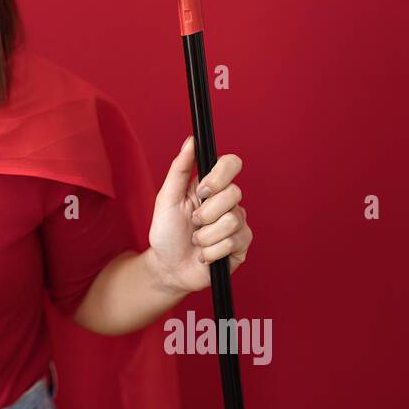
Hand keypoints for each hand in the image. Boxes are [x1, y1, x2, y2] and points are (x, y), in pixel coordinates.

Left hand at [146, 136, 252, 294]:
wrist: (167, 268)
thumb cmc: (166, 232)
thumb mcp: (167, 198)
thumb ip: (180, 169)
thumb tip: (191, 141)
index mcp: (211, 187)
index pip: (231, 164)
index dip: (220, 175)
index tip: (202, 190)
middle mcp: (228, 203)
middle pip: (234, 193)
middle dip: (205, 213)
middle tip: (193, 222)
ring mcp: (238, 224)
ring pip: (231, 221)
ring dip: (205, 236)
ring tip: (196, 241)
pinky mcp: (241, 246)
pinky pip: (233, 242)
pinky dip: (210, 251)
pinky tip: (204, 254)